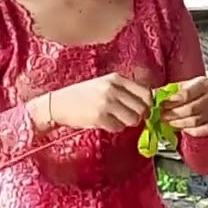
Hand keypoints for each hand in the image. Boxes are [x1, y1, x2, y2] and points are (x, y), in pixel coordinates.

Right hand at [31, 73, 152, 131]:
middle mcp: (112, 89)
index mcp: (116, 78)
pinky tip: (105, 123)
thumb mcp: (104, 84)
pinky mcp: (99, 117)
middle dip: (139, 116)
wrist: (59, 103)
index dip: (148, 104)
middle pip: (142, 107)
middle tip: (129, 117)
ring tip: (116, 119)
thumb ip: (124, 90)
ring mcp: (106, 103)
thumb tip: (147, 102)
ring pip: (133, 119)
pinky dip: (115, 128)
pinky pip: (118, 127)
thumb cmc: (83, 95)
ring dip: (127, 123)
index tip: (144, 109)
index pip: (145, 92)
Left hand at [161, 76, 207, 136]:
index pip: (187, 93)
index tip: (162, 104)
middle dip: (173, 113)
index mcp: (203, 83)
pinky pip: (199, 130)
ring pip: (194, 121)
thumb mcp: (176, 88)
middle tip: (162, 115)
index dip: (173, 101)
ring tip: (168, 121)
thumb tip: (150, 96)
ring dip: (178, 122)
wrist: (200, 103)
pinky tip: (179, 126)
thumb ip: (164, 92)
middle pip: (191, 108)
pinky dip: (187, 130)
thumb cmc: (188, 94)